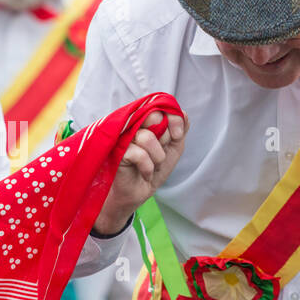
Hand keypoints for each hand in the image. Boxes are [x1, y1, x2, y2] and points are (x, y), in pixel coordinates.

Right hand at [91, 111, 186, 235]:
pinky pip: (139, 154)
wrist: (139, 192)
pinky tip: (144, 173)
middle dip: (164, 139)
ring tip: (152, 166)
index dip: (174, 119)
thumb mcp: (173, 148)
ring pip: (147, 137)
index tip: (177, 135)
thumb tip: (183, 113)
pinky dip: (147, 167)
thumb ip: (179, 129)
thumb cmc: (153, 168)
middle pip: (154, 116)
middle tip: (160, 152)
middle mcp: (132, 124)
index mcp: (145, 120)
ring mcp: (122, 136)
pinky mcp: (116, 151)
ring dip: (157, 157)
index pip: (161, 106)